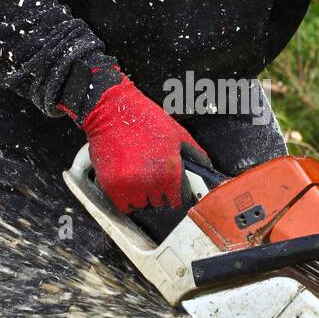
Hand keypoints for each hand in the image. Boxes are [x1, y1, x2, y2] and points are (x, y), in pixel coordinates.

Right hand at [69, 75, 211, 212]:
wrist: (111, 111)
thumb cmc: (144, 119)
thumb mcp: (177, 134)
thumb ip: (195, 154)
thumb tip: (207, 168)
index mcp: (170, 170)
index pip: (179, 200)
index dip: (177, 194)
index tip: (173, 191)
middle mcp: (151, 182)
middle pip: (160, 203)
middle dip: (159, 193)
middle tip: (152, 175)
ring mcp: (130, 185)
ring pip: (142, 205)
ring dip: (142, 196)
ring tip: (138, 176)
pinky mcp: (111, 186)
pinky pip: (124, 206)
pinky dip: (126, 199)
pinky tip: (127, 182)